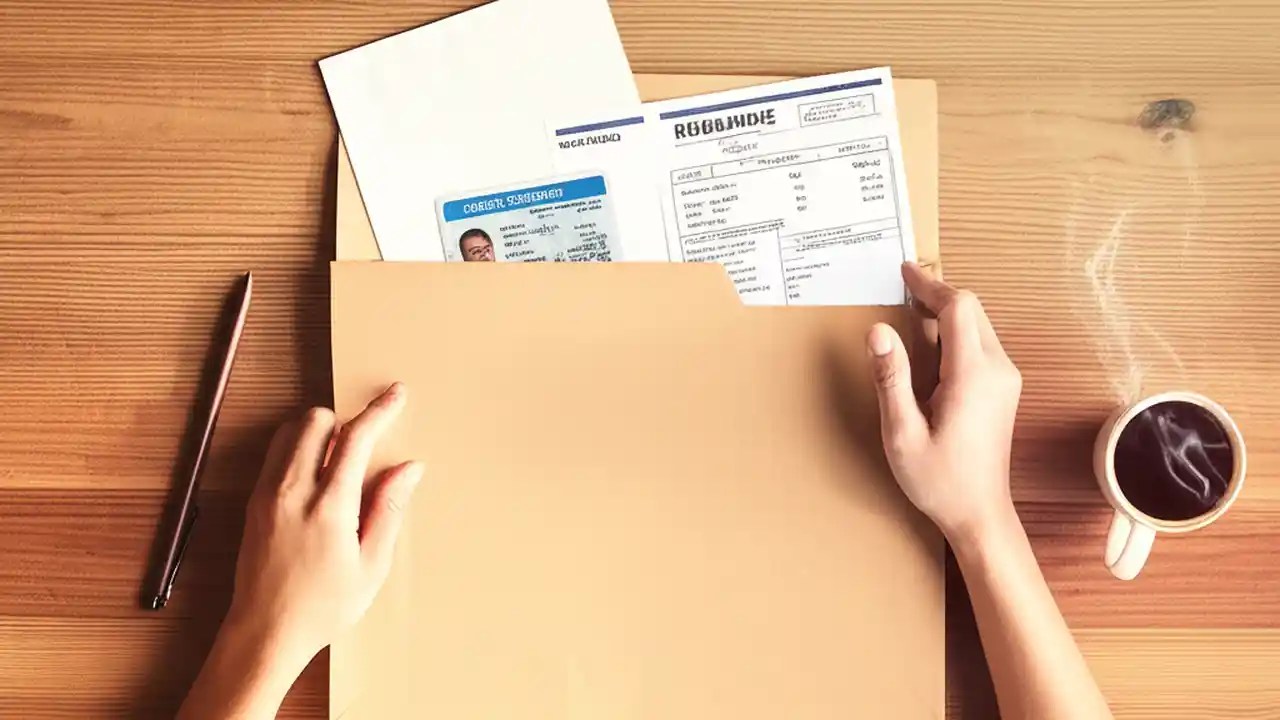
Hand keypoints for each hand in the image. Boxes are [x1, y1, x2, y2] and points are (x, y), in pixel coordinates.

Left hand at [178, 384, 420, 719]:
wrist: (265, 631)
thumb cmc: (323, 606)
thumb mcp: (372, 565)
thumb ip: (389, 508)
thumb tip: (409, 467)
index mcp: (329, 507)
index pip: (355, 439)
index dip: (379, 411)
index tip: (396, 394)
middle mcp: (292, 492)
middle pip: (316, 420)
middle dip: (344, 421)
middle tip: (363, 445)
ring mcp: (267, 494)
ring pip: (290, 430)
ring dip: (318, 432)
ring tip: (338, 463)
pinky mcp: (253, 502)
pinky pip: (275, 454)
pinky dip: (297, 450)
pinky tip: (315, 480)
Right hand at [866, 263, 1021, 544]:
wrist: (980, 514)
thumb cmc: (939, 481)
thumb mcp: (902, 433)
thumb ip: (891, 379)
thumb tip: (878, 331)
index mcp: (972, 375)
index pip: (958, 307)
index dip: (929, 285)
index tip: (903, 271)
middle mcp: (997, 369)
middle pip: (971, 309)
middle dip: (936, 292)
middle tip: (900, 285)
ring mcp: (1005, 378)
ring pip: (977, 323)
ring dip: (945, 310)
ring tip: (909, 308)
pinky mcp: (1002, 388)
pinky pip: (980, 342)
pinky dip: (954, 330)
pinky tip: (928, 341)